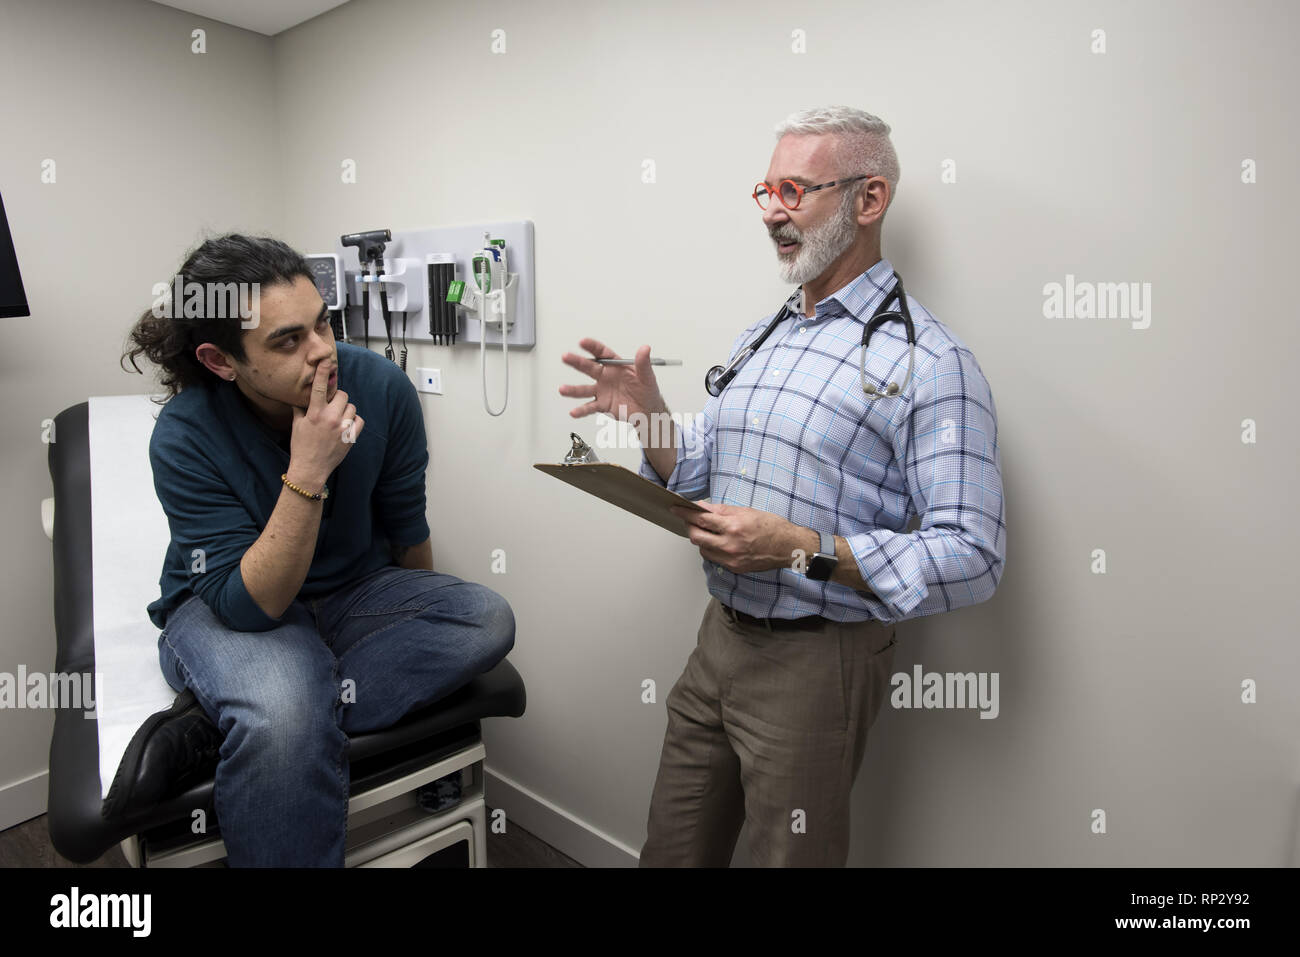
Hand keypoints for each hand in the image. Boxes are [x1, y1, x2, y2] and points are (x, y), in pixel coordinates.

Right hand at [289, 360, 363, 486]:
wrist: (310, 469)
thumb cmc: (301, 447)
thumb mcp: (297, 425)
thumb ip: (300, 408)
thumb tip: (300, 395)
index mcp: (314, 413)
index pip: (320, 387)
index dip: (323, 372)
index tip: (326, 360)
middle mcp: (329, 418)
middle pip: (342, 395)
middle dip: (338, 398)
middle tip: (331, 407)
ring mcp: (342, 427)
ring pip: (352, 407)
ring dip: (345, 410)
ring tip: (336, 419)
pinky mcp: (351, 436)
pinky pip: (359, 420)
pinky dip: (354, 421)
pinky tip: (345, 426)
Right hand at [559, 339, 666, 422]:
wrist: (648, 412)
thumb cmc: (647, 391)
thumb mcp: (648, 377)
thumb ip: (643, 363)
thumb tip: (645, 348)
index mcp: (616, 366)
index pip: (602, 353)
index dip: (592, 347)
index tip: (582, 342)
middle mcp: (606, 377)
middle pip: (588, 367)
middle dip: (576, 362)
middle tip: (566, 357)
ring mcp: (602, 391)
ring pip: (584, 389)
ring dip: (573, 389)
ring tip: (562, 389)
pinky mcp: (602, 405)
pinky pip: (589, 407)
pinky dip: (581, 410)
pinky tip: (574, 412)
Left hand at [670, 502, 811, 574]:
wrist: (788, 547)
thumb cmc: (771, 527)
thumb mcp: (746, 512)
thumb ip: (722, 511)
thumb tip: (702, 508)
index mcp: (733, 527)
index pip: (701, 519)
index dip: (685, 513)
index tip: (676, 508)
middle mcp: (730, 545)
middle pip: (696, 537)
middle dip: (689, 526)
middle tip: (690, 519)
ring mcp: (731, 559)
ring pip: (702, 549)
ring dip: (700, 539)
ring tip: (708, 531)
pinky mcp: (734, 568)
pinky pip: (713, 558)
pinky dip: (711, 548)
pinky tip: (717, 541)